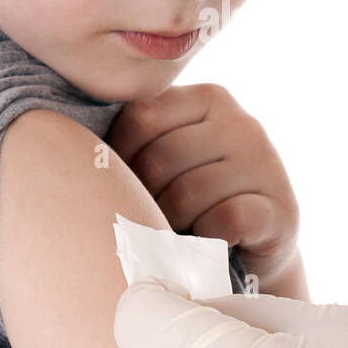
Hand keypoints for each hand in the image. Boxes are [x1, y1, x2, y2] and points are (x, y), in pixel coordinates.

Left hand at [105, 83, 300, 288]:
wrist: (256, 249)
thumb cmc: (196, 201)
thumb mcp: (170, 158)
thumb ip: (139, 140)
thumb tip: (67, 143)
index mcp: (207, 99)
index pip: (141, 117)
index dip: (120, 158)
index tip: (123, 186)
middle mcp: (241, 122)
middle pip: (160, 158)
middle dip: (146, 199)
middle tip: (150, 219)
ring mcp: (265, 163)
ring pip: (187, 194)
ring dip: (172, 225)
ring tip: (177, 233)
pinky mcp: (280, 207)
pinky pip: (221, 222)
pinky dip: (203, 241)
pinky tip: (207, 244)